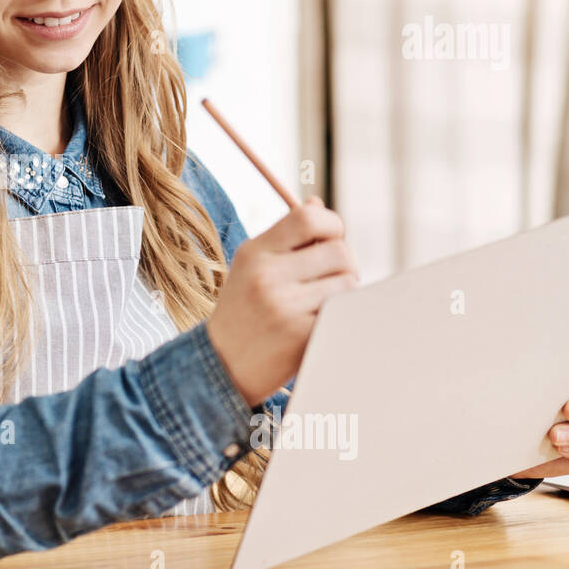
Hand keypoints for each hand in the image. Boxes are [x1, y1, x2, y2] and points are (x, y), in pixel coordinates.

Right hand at [206, 195, 360, 406]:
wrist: (221, 365)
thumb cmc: (242, 311)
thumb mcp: (251, 266)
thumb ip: (285, 237)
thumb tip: (317, 203)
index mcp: (254, 252)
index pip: (308, 218)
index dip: (332, 224)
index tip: (332, 239)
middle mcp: (267, 276)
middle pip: (338, 251)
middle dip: (343, 265)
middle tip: (329, 280)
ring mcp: (284, 306)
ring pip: (348, 282)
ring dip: (344, 292)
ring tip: (321, 304)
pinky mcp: (301, 335)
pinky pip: (343, 312)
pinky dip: (340, 316)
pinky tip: (320, 323)